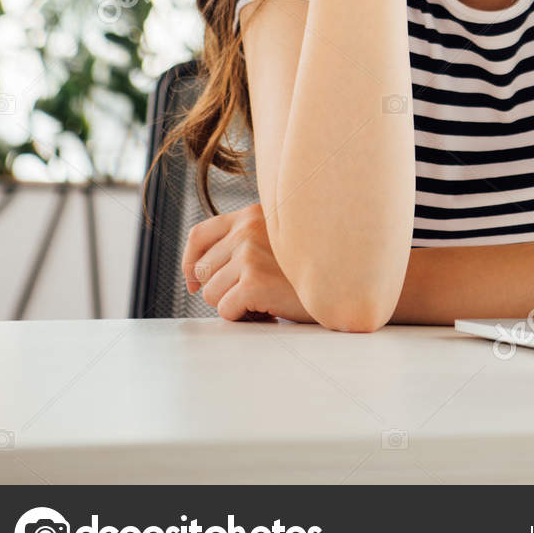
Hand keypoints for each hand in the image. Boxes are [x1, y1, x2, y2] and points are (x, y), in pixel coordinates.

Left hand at [181, 202, 315, 323]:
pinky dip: (244, 317)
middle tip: (252, 295)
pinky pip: (225, 310)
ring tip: (265, 299)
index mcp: (251, 215)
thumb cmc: (310, 268)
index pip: (199, 235)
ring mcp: (249, 252)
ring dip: (234, 305)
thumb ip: (244, 243)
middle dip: (220, 290)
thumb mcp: (275, 241)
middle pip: (202, 270)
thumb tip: (197, 272)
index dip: (190, 263)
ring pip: (210, 294)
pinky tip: (269, 309)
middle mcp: (247, 228)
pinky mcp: (253, 280)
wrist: (343, 283)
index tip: (194, 283)